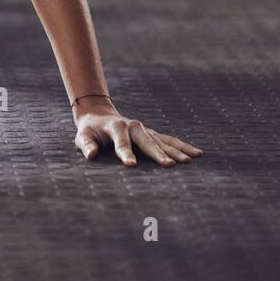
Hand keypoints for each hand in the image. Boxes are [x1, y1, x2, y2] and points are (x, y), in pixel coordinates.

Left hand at [73, 100, 202, 166]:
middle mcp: (134, 126)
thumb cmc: (90, 131)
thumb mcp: (83, 136)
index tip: (131, 165)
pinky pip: (169, 140)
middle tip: (169, 165)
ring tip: (189, 161)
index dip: (125, 153)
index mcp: (116, 127)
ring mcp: (145, 130)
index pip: (121, 142)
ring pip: (162, 141)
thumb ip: (86, 145)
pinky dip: (182, 146)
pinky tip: (196, 153)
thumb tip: (91, 154)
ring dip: (175, 150)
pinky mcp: (152, 134)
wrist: (99, 115)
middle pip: (147, 141)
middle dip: (158, 153)